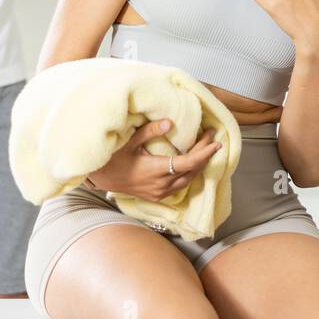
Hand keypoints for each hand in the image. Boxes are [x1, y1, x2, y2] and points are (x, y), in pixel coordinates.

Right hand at [86, 119, 222, 201]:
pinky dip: (190, 173)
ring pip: (188, 180)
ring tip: (206, 148)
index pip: (188, 162)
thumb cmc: (114, 158)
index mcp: (155, 170)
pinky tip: (193, 163)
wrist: (102, 179)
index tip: (216, 142)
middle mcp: (161, 184)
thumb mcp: (129, 141)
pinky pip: (180, 186)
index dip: (204, 153)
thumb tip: (170, 122)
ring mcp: (160, 192)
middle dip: (204, 153)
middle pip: (191, 170)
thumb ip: (150, 131)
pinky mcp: (158, 196)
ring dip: (199, 164)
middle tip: (212, 136)